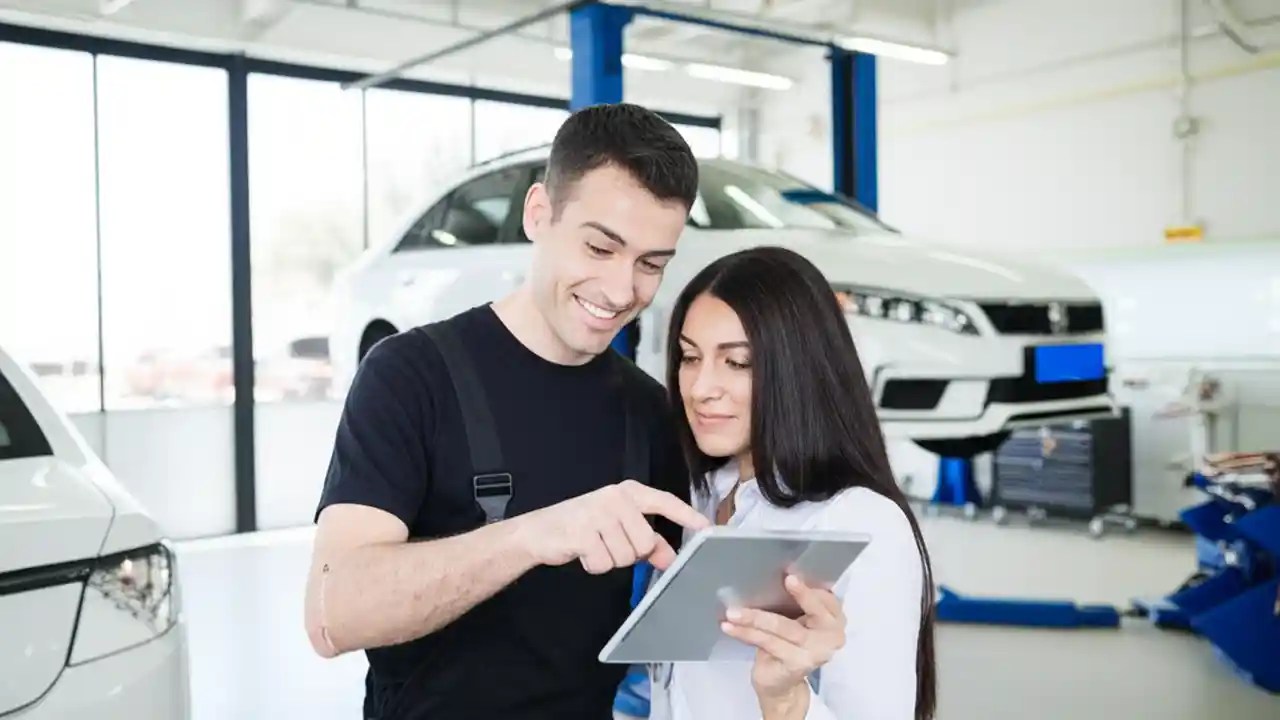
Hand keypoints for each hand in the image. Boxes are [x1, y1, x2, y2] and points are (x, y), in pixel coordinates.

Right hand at [514, 479, 709, 573]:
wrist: (539, 531)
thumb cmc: (583, 527)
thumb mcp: (618, 528)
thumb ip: (647, 541)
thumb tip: (671, 557)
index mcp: (628, 493)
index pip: (664, 501)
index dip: (687, 516)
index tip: (708, 529)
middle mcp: (615, 498)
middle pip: (645, 542)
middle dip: (630, 553)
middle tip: (610, 544)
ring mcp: (598, 513)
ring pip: (625, 557)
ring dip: (610, 560)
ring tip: (594, 546)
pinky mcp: (582, 532)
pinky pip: (604, 563)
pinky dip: (594, 565)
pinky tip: (583, 552)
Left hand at [721, 575, 845, 705]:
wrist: (782, 686)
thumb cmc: (788, 645)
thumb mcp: (797, 620)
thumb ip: (798, 602)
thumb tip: (775, 574)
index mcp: (835, 620)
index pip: (828, 599)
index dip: (811, 588)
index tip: (791, 574)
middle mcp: (832, 637)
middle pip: (813, 611)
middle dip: (798, 594)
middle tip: (783, 580)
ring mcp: (815, 653)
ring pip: (783, 627)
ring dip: (754, 617)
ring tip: (733, 612)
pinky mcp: (796, 664)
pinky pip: (768, 642)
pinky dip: (746, 633)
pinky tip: (730, 627)